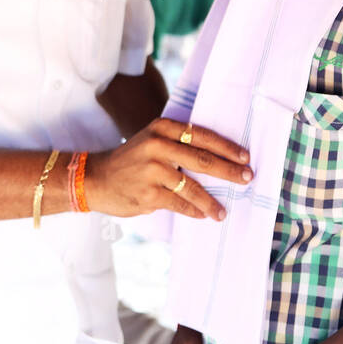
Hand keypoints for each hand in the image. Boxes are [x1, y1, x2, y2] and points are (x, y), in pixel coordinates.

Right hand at [83, 118, 250, 220]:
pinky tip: (203, 215)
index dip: (226, 147)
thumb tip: (218, 157)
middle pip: (203, 159)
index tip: (245, 157)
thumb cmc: (130, 160)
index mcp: (161, 128)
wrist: (95, 178)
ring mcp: (152, 171)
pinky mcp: (148, 194)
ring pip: (192, 187)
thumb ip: (178, 143)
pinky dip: (194, 210)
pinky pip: (179, 204)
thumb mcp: (151, 140)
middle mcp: (157, 146)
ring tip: (223, 211)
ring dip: (212, 201)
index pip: (202, 135)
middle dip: (229, 171)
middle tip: (247, 179)